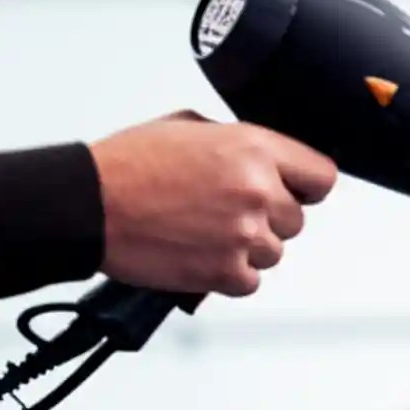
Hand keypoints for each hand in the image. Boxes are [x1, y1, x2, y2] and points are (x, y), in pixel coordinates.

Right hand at [90, 110, 337, 296]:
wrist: (88, 204)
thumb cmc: (128, 165)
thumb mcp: (191, 127)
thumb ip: (238, 144)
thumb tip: (264, 161)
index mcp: (254, 149)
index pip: (321, 177)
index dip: (306, 187)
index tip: (293, 192)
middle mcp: (258, 191)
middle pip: (296, 220)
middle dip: (268, 219)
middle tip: (226, 212)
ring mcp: (244, 234)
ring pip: (274, 253)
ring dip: (246, 248)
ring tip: (204, 231)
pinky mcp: (225, 271)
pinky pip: (250, 281)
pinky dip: (229, 275)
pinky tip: (200, 254)